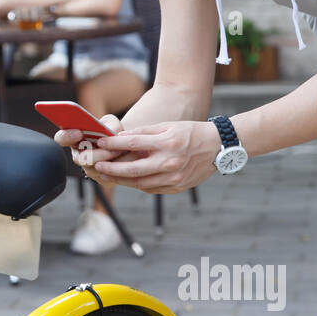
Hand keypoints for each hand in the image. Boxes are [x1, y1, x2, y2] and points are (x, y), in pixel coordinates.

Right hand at [53, 113, 123, 185]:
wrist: (125, 146)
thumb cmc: (114, 131)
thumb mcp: (111, 122)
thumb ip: (109, 124)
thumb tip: (109, 132)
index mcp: (75, 139)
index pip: (61, 138)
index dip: (67, 136)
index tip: (79, 133)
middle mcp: (79, 155)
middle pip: (80, 158)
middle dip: (96, 152)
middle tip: (107, 146)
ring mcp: (89, 168)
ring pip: (94, 168)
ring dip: (108, 159)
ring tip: (120, 150)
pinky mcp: (101, 179)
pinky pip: (106, 176)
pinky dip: (116, 167)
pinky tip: (123, 159)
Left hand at [91, 120, 220, 193]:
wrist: (218, 147)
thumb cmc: (191, 133)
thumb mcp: (168, 126)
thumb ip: (145, 133)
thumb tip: (121, 139)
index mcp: (167, 143)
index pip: (134, 144)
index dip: (114, 145)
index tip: (101, 144)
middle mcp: (170, 162)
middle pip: (134, 169)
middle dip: (113, 169)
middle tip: (98, 166)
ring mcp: (174, 178)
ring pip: (141, 183)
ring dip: (122, 180)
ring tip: (108, 175)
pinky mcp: (178, 187)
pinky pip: (152, 189)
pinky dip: (138, 185)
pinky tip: (128, 180)